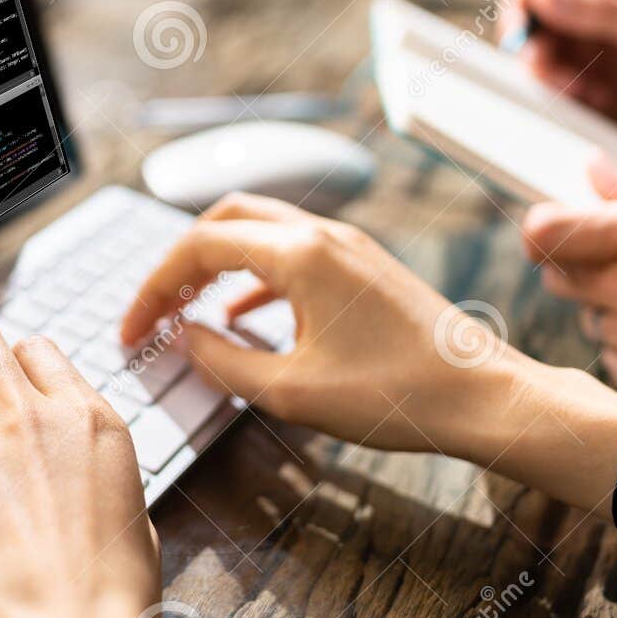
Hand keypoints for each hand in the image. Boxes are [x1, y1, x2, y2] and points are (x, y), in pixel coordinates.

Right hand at [121, 193, 616, 518]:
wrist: (483, 397)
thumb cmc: (396, 396)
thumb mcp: (291, 392)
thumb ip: (223, 361)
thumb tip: (185, 339)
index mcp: (300, 255)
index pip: (198, 248)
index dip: (152, 289)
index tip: (133, 331)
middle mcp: (322, 235)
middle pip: (224, 219)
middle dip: (179, 261)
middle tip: (155, 307)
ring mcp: (348, 245)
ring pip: (259, 230)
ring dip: (215, 263)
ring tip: (188, 309)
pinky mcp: (365, 265)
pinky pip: (291, 252)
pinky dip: (253, 275)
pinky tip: (242, 315)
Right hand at [495, 0, 616, 161]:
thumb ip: (602, 8)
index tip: (522, 7)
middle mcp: (582, 0)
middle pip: (522, 3)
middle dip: (525, 35)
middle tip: (541, 62)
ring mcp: (576, 40)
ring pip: (527, 47)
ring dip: (546, 72)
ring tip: (587, 90)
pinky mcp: (574, 77)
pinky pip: (542, 82)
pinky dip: (558, 94)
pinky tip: (598, 100)